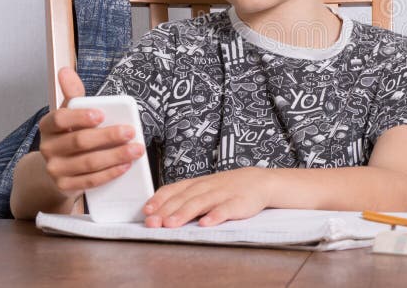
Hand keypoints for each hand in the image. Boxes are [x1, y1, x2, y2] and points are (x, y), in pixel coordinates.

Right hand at [37, 66, 144, 196]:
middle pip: (80, 141)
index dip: (80, 117)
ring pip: (88, 163)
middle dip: (109, 136)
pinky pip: (90, 181)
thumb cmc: (70, 135)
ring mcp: (55, 169)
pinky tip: (126, 166)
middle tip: (131, 131)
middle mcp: (47, 148)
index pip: (59, 119)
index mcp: (48, 126)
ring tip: (136, 149)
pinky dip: (110, 173)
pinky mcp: (65, 187)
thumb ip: (73, 95)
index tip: (101, 114)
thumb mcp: (70, 114)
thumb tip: (65, 71)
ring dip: (116, 156)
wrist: (57, 169)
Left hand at [142, 167, 272, 227]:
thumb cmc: (227, 188)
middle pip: (184, 198)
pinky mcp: (238, 202)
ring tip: (171, 225)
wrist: (260, 181)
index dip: (159, 200)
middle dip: (166, 210)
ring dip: (184, 213)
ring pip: (201, 202)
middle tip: (153, 222)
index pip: (174, 189)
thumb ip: (185, 198)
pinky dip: (215, 216)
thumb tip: (159, 213)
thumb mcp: (205, 188)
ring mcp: (223, 194)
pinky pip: (226, 209)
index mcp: (197, 183)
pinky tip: (206, 224)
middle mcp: (207, 187)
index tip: (146, 211)